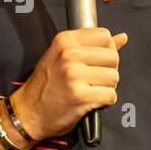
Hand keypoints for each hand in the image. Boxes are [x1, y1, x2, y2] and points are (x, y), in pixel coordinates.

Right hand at [11, 28, 127, 140]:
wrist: (28, 113)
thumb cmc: (46, 86)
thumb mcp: (62, 57)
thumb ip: (92, 46)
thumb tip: (122, 37)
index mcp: (65, 41)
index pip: (104, 36)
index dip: (105, 50)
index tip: (95, 62)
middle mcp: (69, 55)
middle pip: (113, 57)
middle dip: (107, 71)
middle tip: (91, 80)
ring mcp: (74, 75)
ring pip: (114, 77)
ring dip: (106, 87)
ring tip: (89, 91)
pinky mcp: (80, 96)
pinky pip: (111, 95)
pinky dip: (105, 102)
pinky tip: (90, 102)